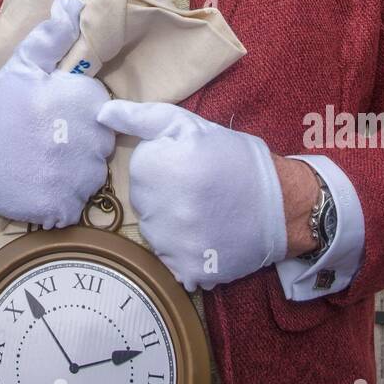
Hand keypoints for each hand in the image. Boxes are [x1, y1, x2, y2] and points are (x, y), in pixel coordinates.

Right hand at [0, 0, 114, 229]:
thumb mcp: (21, 66)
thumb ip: (52, 37)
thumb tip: (74, 4)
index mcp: (84, 101)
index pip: (102, 108)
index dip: (78, 112)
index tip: (53, 116)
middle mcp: (88, 139)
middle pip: (101, 143)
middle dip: (80, 142)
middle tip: (46, 141)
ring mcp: (77, 176)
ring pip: (92, 174)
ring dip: (73, 172)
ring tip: (41, 164)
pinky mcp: (63, 206)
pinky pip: (75, 203)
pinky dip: (60, 198)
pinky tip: (38, 185)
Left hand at [95, 100, 287, 290]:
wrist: (281, 203)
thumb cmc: (233, 158)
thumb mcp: (188, 125)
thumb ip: (141, 117)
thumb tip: (101, 114)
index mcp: (158, 168)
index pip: (138, 171)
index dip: (163, 165)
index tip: (189, 166)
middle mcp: (162, 209)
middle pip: (143, 203)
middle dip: (164, 194)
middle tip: (198, 189)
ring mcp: (174, 244)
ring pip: (153, 233)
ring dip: (172, 224)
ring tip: (204, 212)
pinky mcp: (188, 270)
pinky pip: (170, 261)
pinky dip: (184, 252)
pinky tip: (206, 236)